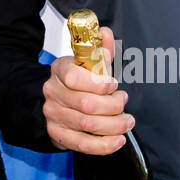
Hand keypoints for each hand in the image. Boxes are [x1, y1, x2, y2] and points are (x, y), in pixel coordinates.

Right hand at [42, 26, 132, 154]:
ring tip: (127, 121)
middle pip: (86, 104)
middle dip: (113, 106)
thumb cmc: (80, 80)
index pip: (74, 77)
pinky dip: (104, 146)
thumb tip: (105, 33)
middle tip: (124, 102)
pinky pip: (83, 145)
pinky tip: (118, 140)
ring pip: (87, 125)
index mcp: (59, 70)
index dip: (99, 83)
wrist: (59, 102)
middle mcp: (52, 93)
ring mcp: (53, 116)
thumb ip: (100, 47)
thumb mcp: (90, 62)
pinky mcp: (58, 135)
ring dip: (114, 125)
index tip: (114, 84)